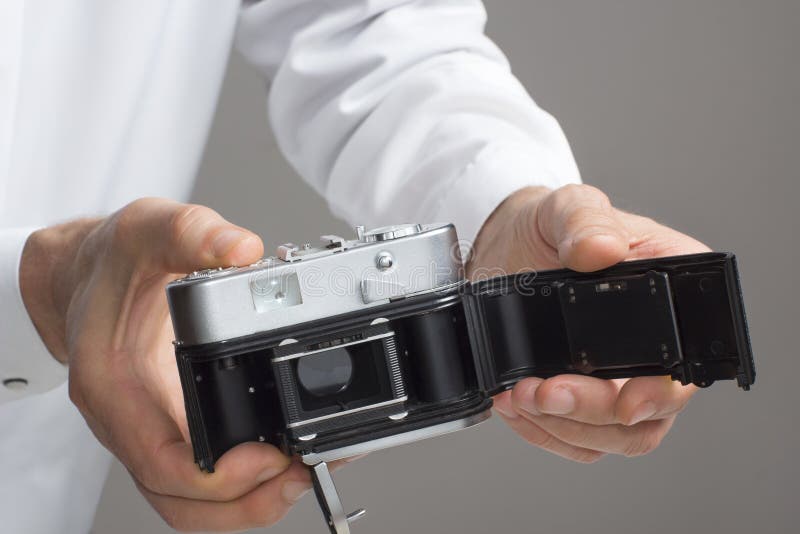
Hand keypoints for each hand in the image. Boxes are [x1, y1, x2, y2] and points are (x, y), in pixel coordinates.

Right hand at [20, 198, 315, 530]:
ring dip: (245, 503)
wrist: (84, 272)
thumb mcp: (150, 228)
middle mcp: (127, 419)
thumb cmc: (111, 260)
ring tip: (299, 474)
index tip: (270, 457)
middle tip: (302, 471)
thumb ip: (193, 234)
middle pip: (182, 498)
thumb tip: (242, 248)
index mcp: (116, 383)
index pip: (164, 462)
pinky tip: (277, 462)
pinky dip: (237, 486)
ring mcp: (146, 429)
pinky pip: (197, 477)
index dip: (220, 478)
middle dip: (246, 501)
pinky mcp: (165, 426)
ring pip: (189, 500)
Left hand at [468, 184, 709, 462]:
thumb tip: (600, 250)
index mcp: (673, 299)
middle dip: (592, 414)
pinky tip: (515, 405)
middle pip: (646, 414)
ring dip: (562, 426)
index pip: (684, 365)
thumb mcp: (567, 208)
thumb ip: (585, 221)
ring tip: (519, 396)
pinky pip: (573, 439)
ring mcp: (615, 377)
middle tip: (544, 392)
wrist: (505, 249)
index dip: (661, 393)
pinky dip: (541, 430)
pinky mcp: (578, 396)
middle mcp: (652, 347)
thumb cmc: (549, 227)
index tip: (625, 400)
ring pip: (610, 436)